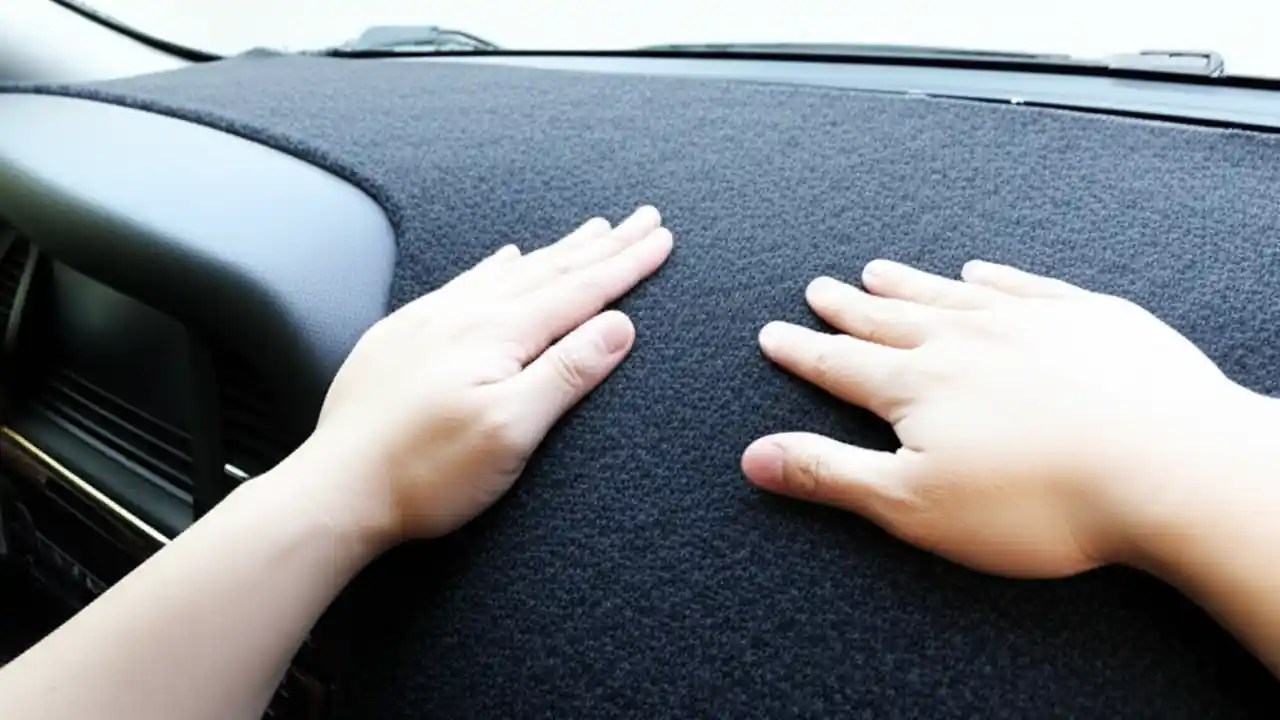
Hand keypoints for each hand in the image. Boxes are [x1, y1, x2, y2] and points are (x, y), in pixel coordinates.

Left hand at [292, 207, 671, 544]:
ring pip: (510, 271)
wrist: (336, 490)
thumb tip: (619, 325)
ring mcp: (429, 321)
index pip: (580, 290)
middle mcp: (464, 314)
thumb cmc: (426, 473)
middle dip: (603, 244)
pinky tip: (504, 258)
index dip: (626, 265)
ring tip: (592, 229)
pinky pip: (465, 282)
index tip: (662, 237)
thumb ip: (566, 371)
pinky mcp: (402, 336)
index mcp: (498, 334)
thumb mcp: (511, 430)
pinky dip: (496, 266)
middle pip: (550, 269)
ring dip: (557, 251)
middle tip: (643, 217)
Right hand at [742, 259, 1273, 577]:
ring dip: (909, 284)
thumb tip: (753, 458)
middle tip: (819, 288)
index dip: (802, 350)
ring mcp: (1028, 321)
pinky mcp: (1088, 318)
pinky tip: (980, 270)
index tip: (773, 331)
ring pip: (950, 295)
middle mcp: (964, 340)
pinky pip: (1024, 285)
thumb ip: (830, 475)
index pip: (841, 363)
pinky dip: (995, 276)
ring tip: (877, 271)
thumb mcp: (913, 505)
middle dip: (848, 308)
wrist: (1170, 468)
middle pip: (890, 318)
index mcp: (917, 386)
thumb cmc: (1038, 502)